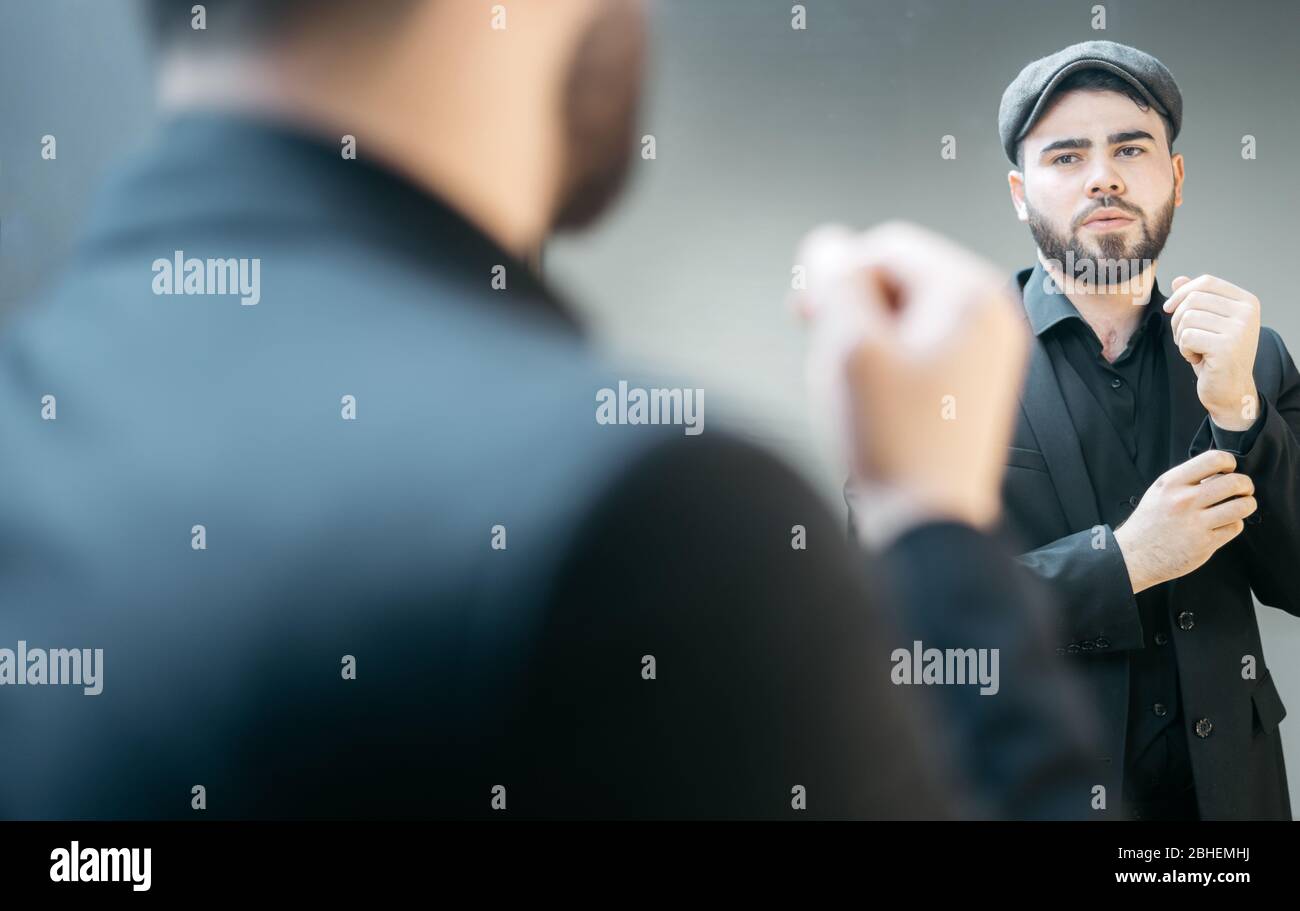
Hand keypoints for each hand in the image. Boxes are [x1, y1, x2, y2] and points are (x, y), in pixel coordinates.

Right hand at [793, 221, 1028, 529]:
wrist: (928, 521)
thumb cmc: (892, 438)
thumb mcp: (850, 346)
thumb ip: (836, 280)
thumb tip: (829, 244)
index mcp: (970, 294)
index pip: (886, 246)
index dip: (837, 276)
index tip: (804, 319)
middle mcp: (991, 314)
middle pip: (900, 275)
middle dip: (853, 306)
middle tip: (825, 352)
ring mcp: (989, 349)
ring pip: (907, 310)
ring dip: (866, 334)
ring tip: (850, 382)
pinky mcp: (977, 381)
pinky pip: (922, 343)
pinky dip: (888, 359)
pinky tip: (872, 397)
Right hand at [1112, 449, 1255, 592]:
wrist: (1133, 556)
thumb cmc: (1149, 523)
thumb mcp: (1159, 492)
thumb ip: (1187, 480)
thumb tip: (1220, 473)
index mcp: (1172, 483)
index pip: (1214, 459)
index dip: (1229, 462)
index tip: (1228, 470)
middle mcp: (1184, 500)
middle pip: (1234, 482)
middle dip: (1246, 485)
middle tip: (1243, 490)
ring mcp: (1195, 523)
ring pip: (1242, 506)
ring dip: (1247, 504)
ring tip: (1239, 506)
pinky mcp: (1204, 544)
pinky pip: (1235, 527)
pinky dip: (1233, 524)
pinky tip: (1223, 525)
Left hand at [1163, 274, 1260, 430]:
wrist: (1230, 390)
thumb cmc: (1216, 355)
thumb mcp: (1207, 324)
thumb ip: (1197, 300)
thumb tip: (1178, 280)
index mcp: (1247, 301)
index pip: (1206, 282)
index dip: (1182, 292)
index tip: (1169, 309)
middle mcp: (1247, 312)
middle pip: (1193, 299)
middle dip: (1178, 318)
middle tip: (1185, 337)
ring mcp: (1239, 329)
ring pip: (1187, 317)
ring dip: (1181, 336)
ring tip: (1194, 349)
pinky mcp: (1226, 347)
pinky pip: (1187, 337)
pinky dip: (1184, 349)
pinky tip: (1198, 359)